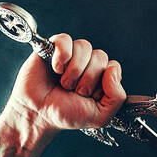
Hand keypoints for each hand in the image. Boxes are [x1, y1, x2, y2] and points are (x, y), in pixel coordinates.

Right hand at [5, 33, 126, 132]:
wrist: (39, 114)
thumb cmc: (68, 115)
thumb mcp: (101, 116)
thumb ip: (117, 97)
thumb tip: (113, 68)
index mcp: (101, 78)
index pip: (113, 67)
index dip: (102, 83)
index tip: (89, 97)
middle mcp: (88, 64)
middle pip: (100, 56)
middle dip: (87, 79)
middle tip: (74, 92)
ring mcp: (71, 54)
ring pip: (84, 46)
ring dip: (74, 71)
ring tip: (64, 84)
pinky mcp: (53, 47)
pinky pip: (65, 40)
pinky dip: (61, 56)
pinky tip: (55, 69)